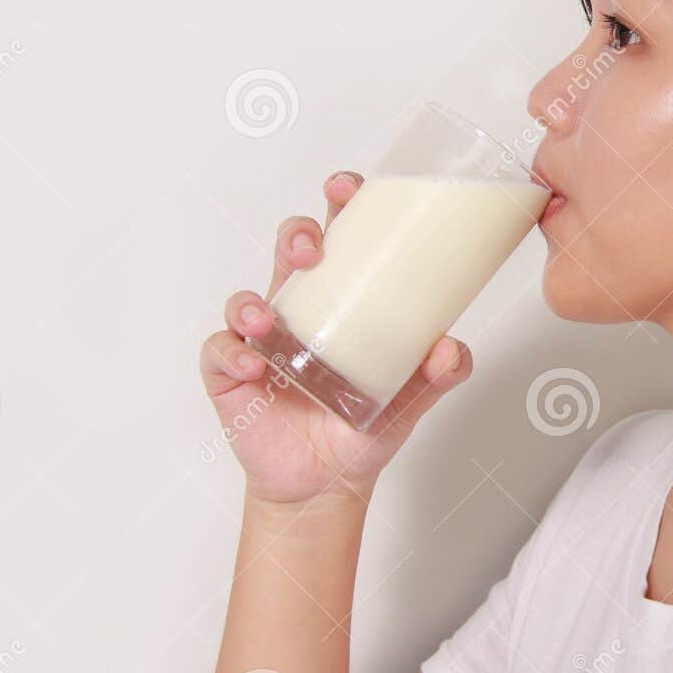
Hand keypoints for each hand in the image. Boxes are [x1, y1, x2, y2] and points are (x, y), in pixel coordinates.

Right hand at [199, 171, 472, 508]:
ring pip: (245, 298)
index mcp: (344, 299)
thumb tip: (452, 348)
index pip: (342, 237)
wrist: (329, 483)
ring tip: (268, 320)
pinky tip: (254, 365)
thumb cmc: (366, 425)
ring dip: (252, 301)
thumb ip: (440, 372)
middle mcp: (301, 309)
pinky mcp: (231, 374)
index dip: (342, 205)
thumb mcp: (413, 396)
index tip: (349, 190)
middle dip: (297, 235)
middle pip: (289, 250)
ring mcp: (262, 340)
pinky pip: (220, 351)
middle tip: (313, 249)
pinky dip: (232, 353)